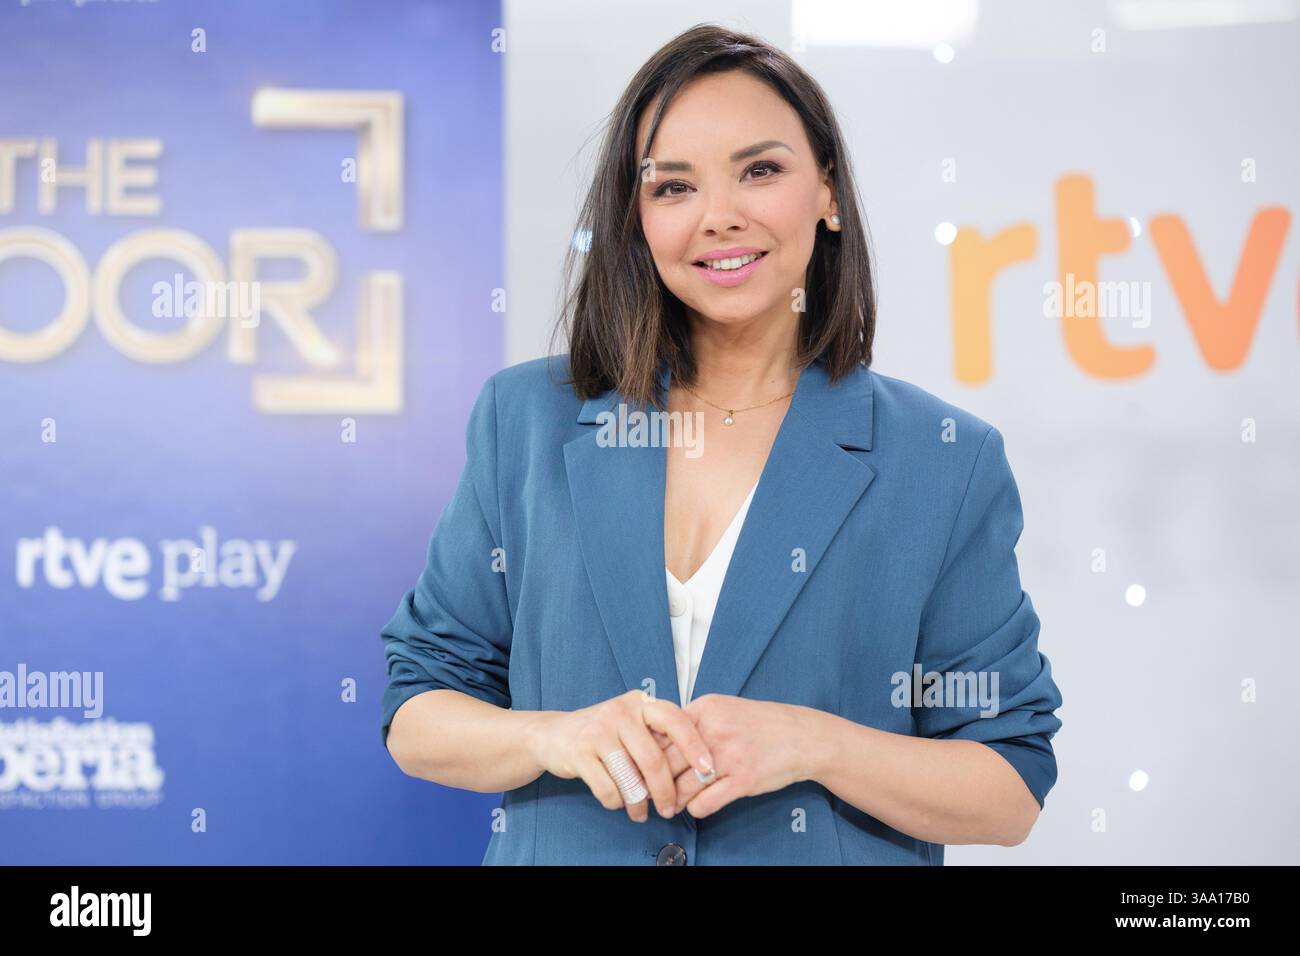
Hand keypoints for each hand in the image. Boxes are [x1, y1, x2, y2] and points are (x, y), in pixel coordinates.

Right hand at [525, 689, 714, 821]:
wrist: (554, 734)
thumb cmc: (604, 733)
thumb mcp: (633, 722)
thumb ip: (659, 736)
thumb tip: (697, 768)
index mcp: (640, 702)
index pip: (675, 720)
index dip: (694, 746)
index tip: (708, 769)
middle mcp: (620, 711)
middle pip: (654, 759)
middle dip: (666, 791)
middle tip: (670, 809)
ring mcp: (598, 730)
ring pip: (631, 778)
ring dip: (639, 804)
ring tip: (641, 812)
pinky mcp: (579, 752)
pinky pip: (608, 789)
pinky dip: (616, 802)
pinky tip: (617, 802)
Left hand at [653, 694, 811, 817]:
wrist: (801, 736)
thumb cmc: (760, 724)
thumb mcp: (723, 708)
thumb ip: (693, 722)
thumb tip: (656, 741)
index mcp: (705, 708)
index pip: (660, 733)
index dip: (646, 755)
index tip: (640, 768)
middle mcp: (714, 730)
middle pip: (666, 762)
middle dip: (653, 783)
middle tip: (648, 793)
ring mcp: (729, 756)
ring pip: (682, 786)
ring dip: (672, 800)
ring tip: (669, 805)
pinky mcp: (743, 780)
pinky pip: (704, 803)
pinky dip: (694, 808)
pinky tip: (695, 806)